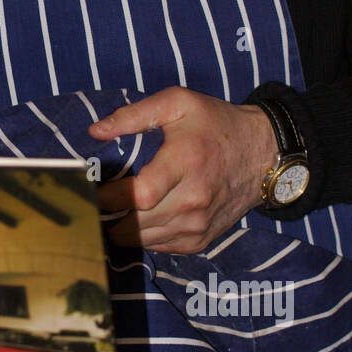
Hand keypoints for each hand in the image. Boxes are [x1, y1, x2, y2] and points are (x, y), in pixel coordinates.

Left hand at [88, 86, 278, 253]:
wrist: (263, 154)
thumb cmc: (216, 125)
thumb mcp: (178, 104)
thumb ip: (134, 115)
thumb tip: (96, 131)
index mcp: (185, 163)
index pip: (139, 196)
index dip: (108, 197)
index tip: (88, 189)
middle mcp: (194, 200)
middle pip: (136, 222)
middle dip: (106, 214)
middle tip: (87, 201)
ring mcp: (198, 224)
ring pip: (143, 239)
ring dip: (119, 227)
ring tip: (105, 210)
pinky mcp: (200, 239)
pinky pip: (158, 246)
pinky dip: (140, 236)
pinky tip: (132, 219)